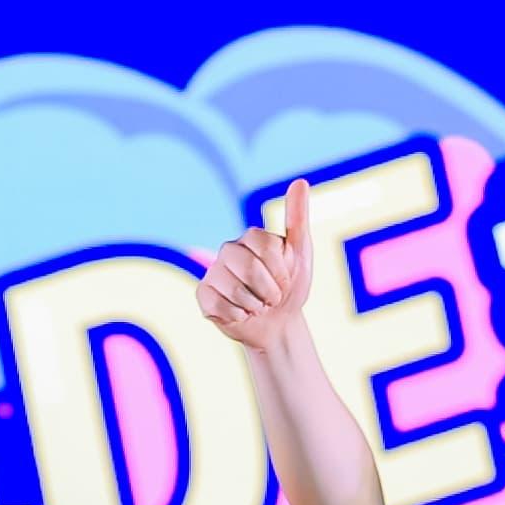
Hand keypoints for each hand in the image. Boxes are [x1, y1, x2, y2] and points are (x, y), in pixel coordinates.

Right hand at [194, 171, 316, 359]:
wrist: (277, 323)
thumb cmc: (289, 287)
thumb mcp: (300, 252)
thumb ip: (297, 218)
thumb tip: (300, 181)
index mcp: (250, 238)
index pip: (266, 246)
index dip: (281, 270)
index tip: (287, 280)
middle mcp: (228, 251)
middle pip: (249, 267)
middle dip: (269, 290)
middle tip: (274, 298)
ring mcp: (213, 272)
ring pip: (234, 289)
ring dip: (255, 305)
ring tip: (259, 306)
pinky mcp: (204, 295)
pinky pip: (220, 306)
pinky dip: (239, 315)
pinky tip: (242, 314)